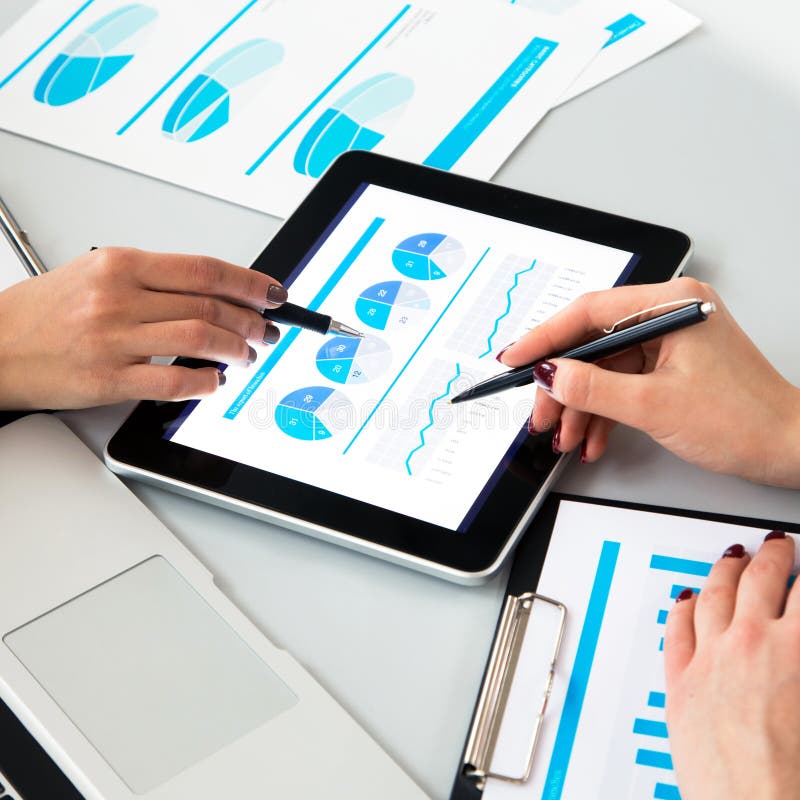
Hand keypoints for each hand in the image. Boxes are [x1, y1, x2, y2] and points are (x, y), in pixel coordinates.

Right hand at [0, 247, 285, 409]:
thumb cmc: (44, 312)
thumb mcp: (97, 274)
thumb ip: (152, 280)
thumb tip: (212, 291)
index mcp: (121, 265)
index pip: (204, 270)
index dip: (249, 283)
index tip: (272, 293)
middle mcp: (119, 298)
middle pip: (210, 307)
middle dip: (251, 321)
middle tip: (266, 331)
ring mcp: (114, 339)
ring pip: (200, 341)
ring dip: (236, 350)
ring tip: (245, 355)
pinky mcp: (109, 379)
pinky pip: (174, 383)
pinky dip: (205, 383)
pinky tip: (214, 382)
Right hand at [499, 277, 799, 486]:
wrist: (788, 448)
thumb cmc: (745, 419)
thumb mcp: (655, 405)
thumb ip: (593, 387)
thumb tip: (549, 374)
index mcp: (670, 304)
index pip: (588, 312)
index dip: (544, 337)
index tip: (513, 358)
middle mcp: (667, 314)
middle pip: (591, 343)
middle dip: (562, 385)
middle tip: (541, 413)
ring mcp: (668, 340)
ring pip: (602, 368)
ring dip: (580, 406)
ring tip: (566, 436)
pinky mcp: (668, 365)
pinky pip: (620, 382)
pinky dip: (603, 411)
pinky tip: (592, 438)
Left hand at [665, 532, 799, 799]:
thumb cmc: (798, 780)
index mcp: (796, 650)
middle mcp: (750, 645)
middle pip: (759, 581)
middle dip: (774, 558)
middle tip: (780, 547)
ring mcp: (710, 660)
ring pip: (714, 595)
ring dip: (726, 570)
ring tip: (735, 557)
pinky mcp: (680, 683)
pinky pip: (676, 630)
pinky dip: (682, 607)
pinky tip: (685, 597)